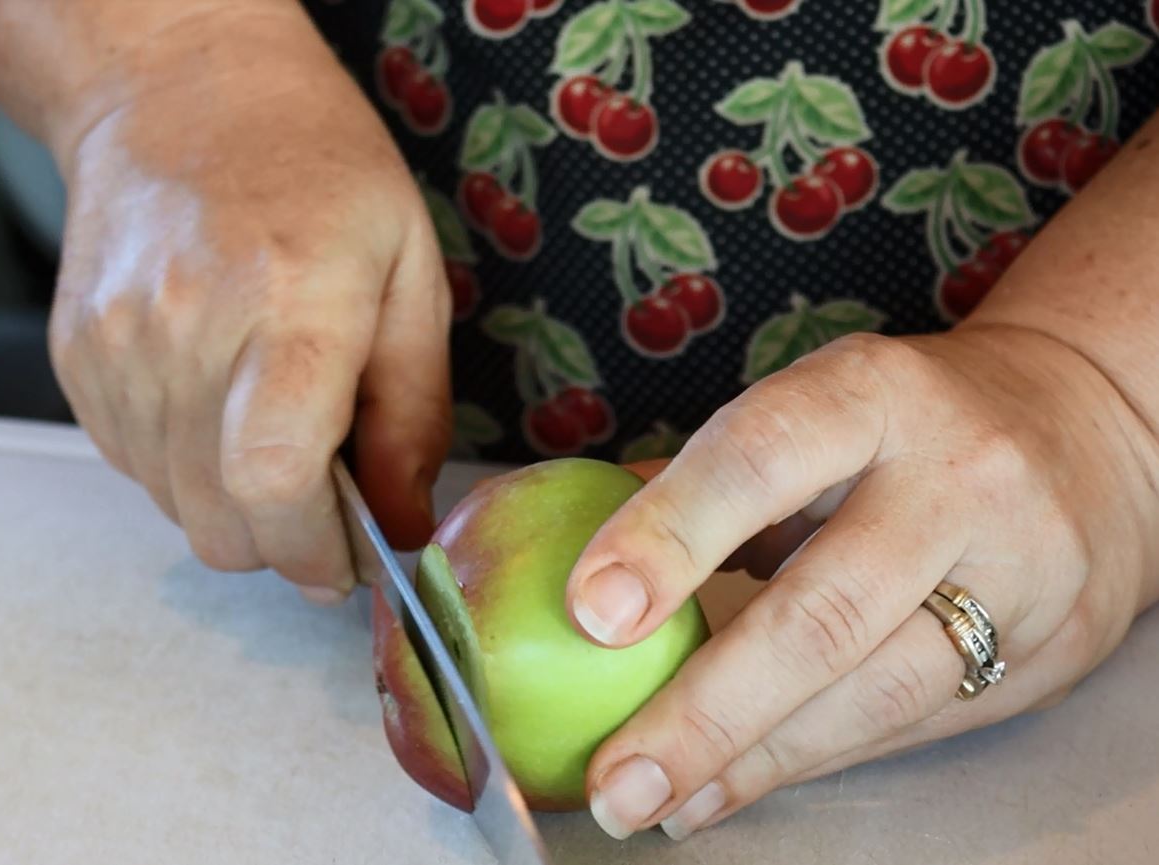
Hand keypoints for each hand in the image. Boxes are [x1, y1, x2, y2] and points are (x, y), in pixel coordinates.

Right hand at [48, 7, 450, 600]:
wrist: (184, 97)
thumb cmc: (320, 173)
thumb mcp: (413, 275)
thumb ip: (415, 413)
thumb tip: (406, 523)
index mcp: (290, 306)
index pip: (277, 481)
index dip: (318, 550)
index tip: (352, 560)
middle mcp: (186, 333)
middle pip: (224, 523)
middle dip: (289, 545)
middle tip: (331, 501)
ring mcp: (118, 349)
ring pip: (179, 511)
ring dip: (240, 507)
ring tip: (277, 427)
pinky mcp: (79, 360)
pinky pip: (138, 470)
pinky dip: (192, 470)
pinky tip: (225, 406)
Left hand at [566, 325, 1158, 839]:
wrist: (1085, 431)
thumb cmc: (907, 422)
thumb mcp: (819, 405)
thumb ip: (712, 476)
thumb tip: (586, 557)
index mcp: (870, 394)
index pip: (759, 458)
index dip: (671, 533)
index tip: (589, 612)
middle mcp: (953, 475)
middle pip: (825, 608)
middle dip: (708, 707)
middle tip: (616, 775)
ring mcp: (1015, 566)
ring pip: (874, 689)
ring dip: (752, 760)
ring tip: (658, 800)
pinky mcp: (1047, 646)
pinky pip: (908, 723)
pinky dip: (804, 761)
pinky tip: (729, 787)